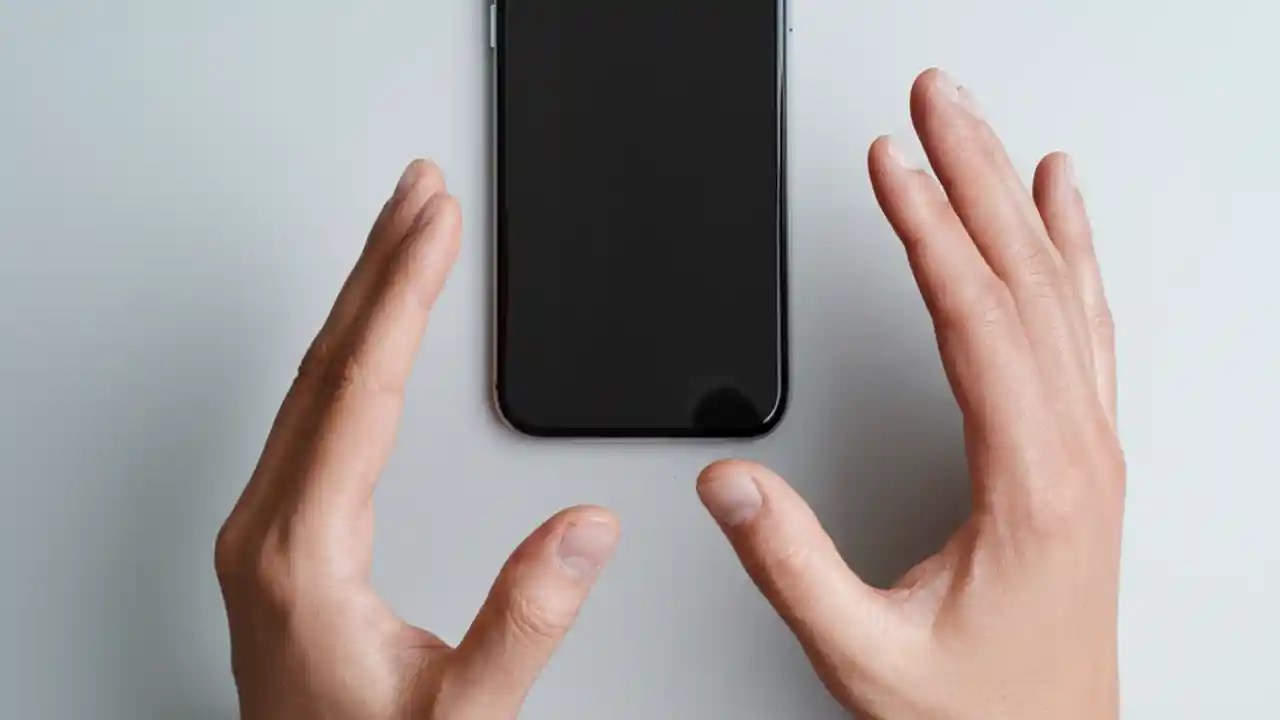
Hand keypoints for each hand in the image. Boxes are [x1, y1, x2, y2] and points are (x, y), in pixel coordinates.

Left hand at [214, 161, 619, 719]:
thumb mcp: (462, 714)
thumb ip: (525, 622)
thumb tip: (585, 527)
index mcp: (304, 553)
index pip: (361, 389)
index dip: (405, 294)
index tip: (436, 224)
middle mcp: (270, 527)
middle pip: (328, 362)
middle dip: (380, 264)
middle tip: (418, 192)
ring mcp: (266, 528)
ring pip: (313, 380)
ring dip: (363, 297)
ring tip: (403, 233)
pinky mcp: (279, 536)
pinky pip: (312, 412)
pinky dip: (351, 349)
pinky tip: (374, 328)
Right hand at [697, 69, 1123, 718]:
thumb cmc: (979, 709)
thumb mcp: (866, 653)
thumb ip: (791, 565)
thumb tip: (729, 485)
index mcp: (1028, 480)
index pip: (974, 318)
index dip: (927, 229)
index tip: (892, 164)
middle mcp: (1073, 448)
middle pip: (1024, 276)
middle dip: (973, 174)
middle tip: (937, 100)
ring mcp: (1087, 444)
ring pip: (1059, 287)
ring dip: (1017, 198)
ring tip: (982, 127)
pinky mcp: (1081, 449)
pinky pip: (1085, 322)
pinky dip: (1071, 251)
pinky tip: (1059, 209)